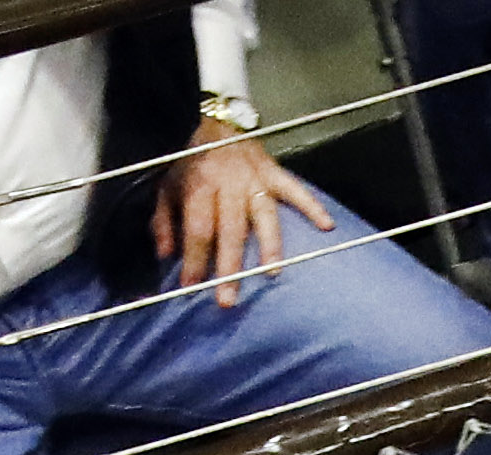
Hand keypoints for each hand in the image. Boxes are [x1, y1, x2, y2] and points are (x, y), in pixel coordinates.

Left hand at [155, 120, 334, 303]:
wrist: (215, 119)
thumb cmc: (190, 160)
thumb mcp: (167, 185)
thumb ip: (163, 221)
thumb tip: (167, 255)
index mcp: (201, 183)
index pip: (199, 227)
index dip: (195, 258)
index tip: (191, 286)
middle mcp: (230, 182)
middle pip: (231, 229)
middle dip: (229, 266)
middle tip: (228, 298)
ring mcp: (255, 178)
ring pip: (264, 216)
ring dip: (269, 245)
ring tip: (271, 272)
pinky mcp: (274, 173)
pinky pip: (296, 190)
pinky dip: (312, 206)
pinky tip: (326, 226)